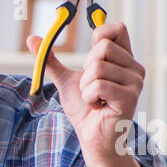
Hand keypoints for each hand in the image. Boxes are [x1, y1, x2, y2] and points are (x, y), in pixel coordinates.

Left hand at [26, 21, 144, 166]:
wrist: (91, 138)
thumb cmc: (84, 110)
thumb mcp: (66, 80)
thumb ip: (51, 60)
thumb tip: (30, 39)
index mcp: (124, 59)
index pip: (117, 29)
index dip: (99, 37)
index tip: (89, 60)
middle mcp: (134, 68)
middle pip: (103, 47)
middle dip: (86, 70)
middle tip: (90, 88)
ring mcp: (135, 82)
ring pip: (98, 67)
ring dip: (85, 87)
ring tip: (94, 100)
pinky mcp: (130, 97)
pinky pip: (99, 86)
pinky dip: (89, 97)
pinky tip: (97, 107)